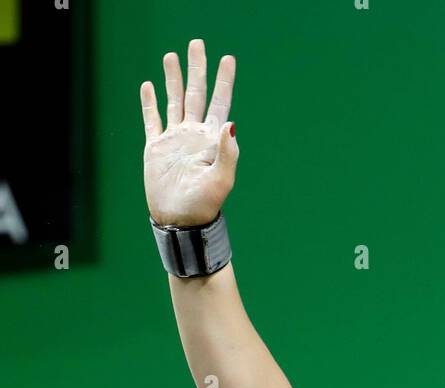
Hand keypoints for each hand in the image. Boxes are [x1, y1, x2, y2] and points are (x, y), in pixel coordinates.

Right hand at [139, 37, 237, 226]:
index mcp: (211, 140)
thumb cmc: (203, 205)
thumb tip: (231, 123)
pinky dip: (149, 102)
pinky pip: (152, 120)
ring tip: (171, 56)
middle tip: (197, 44)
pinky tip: (148, 86)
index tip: (228, 59)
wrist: (179, 222)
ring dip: (173, 79)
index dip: (224, 81)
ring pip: (174, 101)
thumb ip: (228, 153)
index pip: (219, 102)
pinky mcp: (156, 148)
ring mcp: (174, 140)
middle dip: (196, 69)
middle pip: (195, 94)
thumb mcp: (221, 180)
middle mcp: (194, 135)